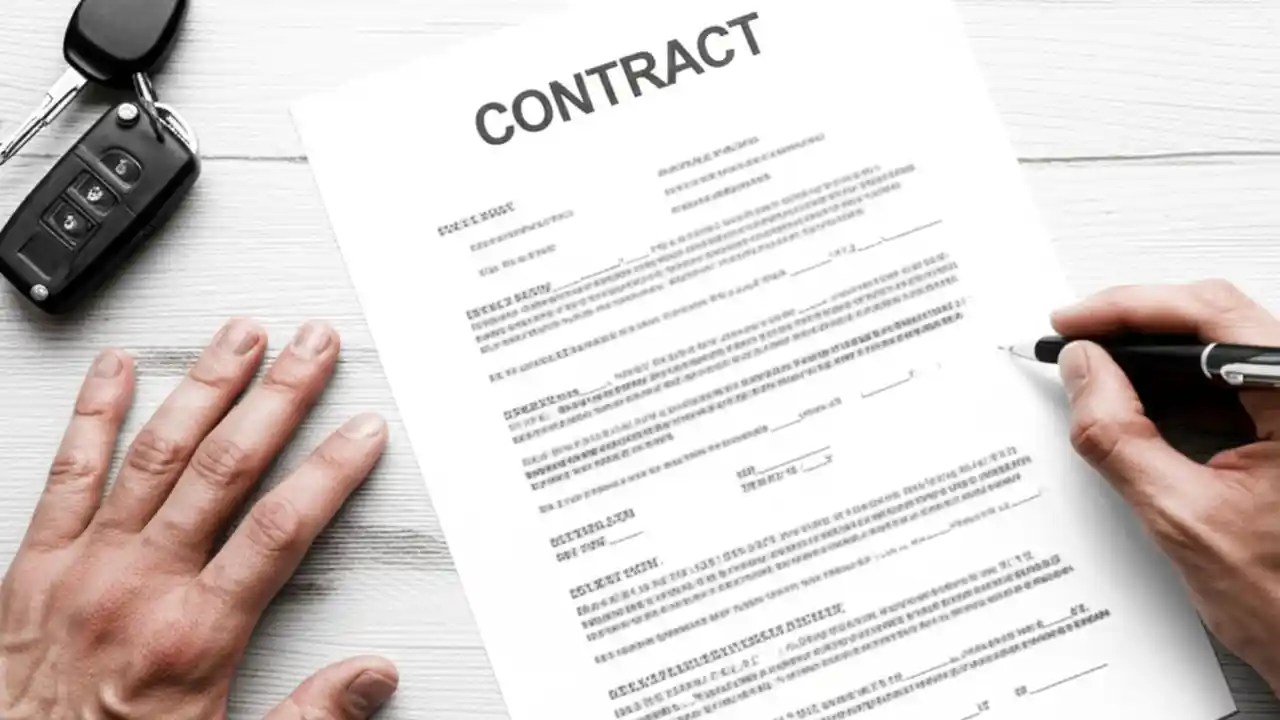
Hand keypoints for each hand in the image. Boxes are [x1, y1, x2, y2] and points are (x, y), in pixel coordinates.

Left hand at [0, 320, 397, 718]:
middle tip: (311, 347)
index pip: (281, 527)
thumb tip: (372, 677)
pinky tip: (117, 369)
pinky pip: (69, 473)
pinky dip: (94, 414)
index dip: (330, 470)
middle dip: (279, 396)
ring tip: (239, 337)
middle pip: (226, 467)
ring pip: (156, 453)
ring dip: (204, 386)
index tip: (363, 433)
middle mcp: (140, 585)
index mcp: (195, 634)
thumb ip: (309, 715)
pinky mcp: (36, 564)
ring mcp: (85, 565)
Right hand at [1053, 280, 1279, 692]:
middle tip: (1078, 338)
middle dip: (1139, 323)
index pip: (1210, 317)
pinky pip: (1236, 383)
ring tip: (1100, 367)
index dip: (1130, 309)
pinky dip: (1183, 386)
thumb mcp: (1182, 516)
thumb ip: (1121, 435)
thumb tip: (1085, 372)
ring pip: (1226, 348)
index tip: (1076, 322)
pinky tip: (1143, 400)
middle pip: (1218, 320)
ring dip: (1160, 354)